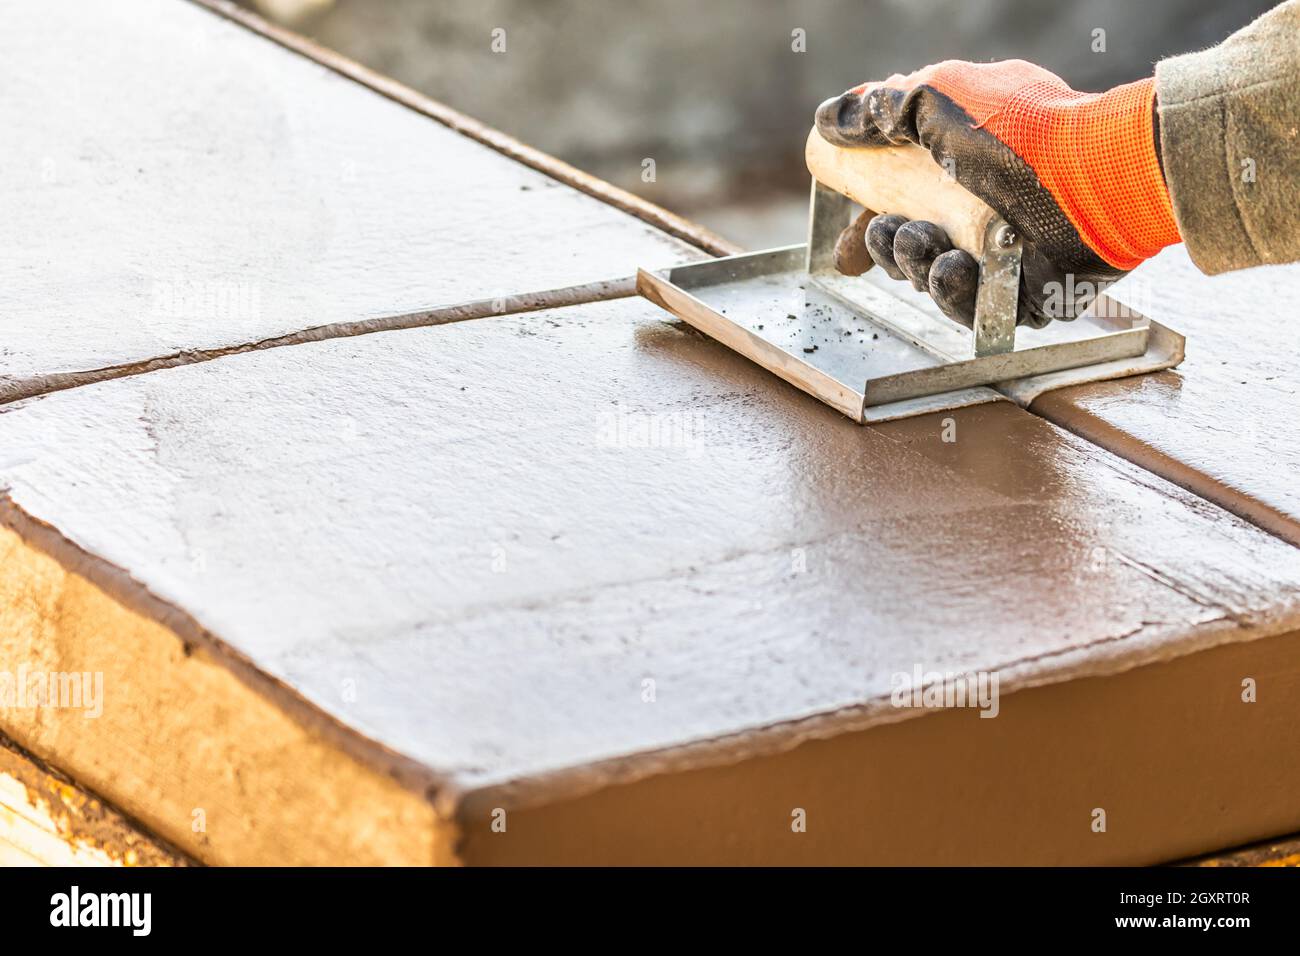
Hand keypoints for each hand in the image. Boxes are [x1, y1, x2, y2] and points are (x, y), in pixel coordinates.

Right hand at [815, 60, 1178, 327]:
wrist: (1094, 173)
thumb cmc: (1021, 129)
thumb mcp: (937, 97)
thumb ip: (877, 109)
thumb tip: (826, 121)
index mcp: (958, 171)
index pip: (898, 208)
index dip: (865, 230)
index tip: (842, 250)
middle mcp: (979, 215)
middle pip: (908, 252)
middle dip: (885, 247)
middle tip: (890, 230)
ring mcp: (1003, 257)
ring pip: (932, 282)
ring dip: (913, 263)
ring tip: (920, 239)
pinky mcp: (1024, 296)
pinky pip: (974, 309)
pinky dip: (953, 289)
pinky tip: (952, 266)